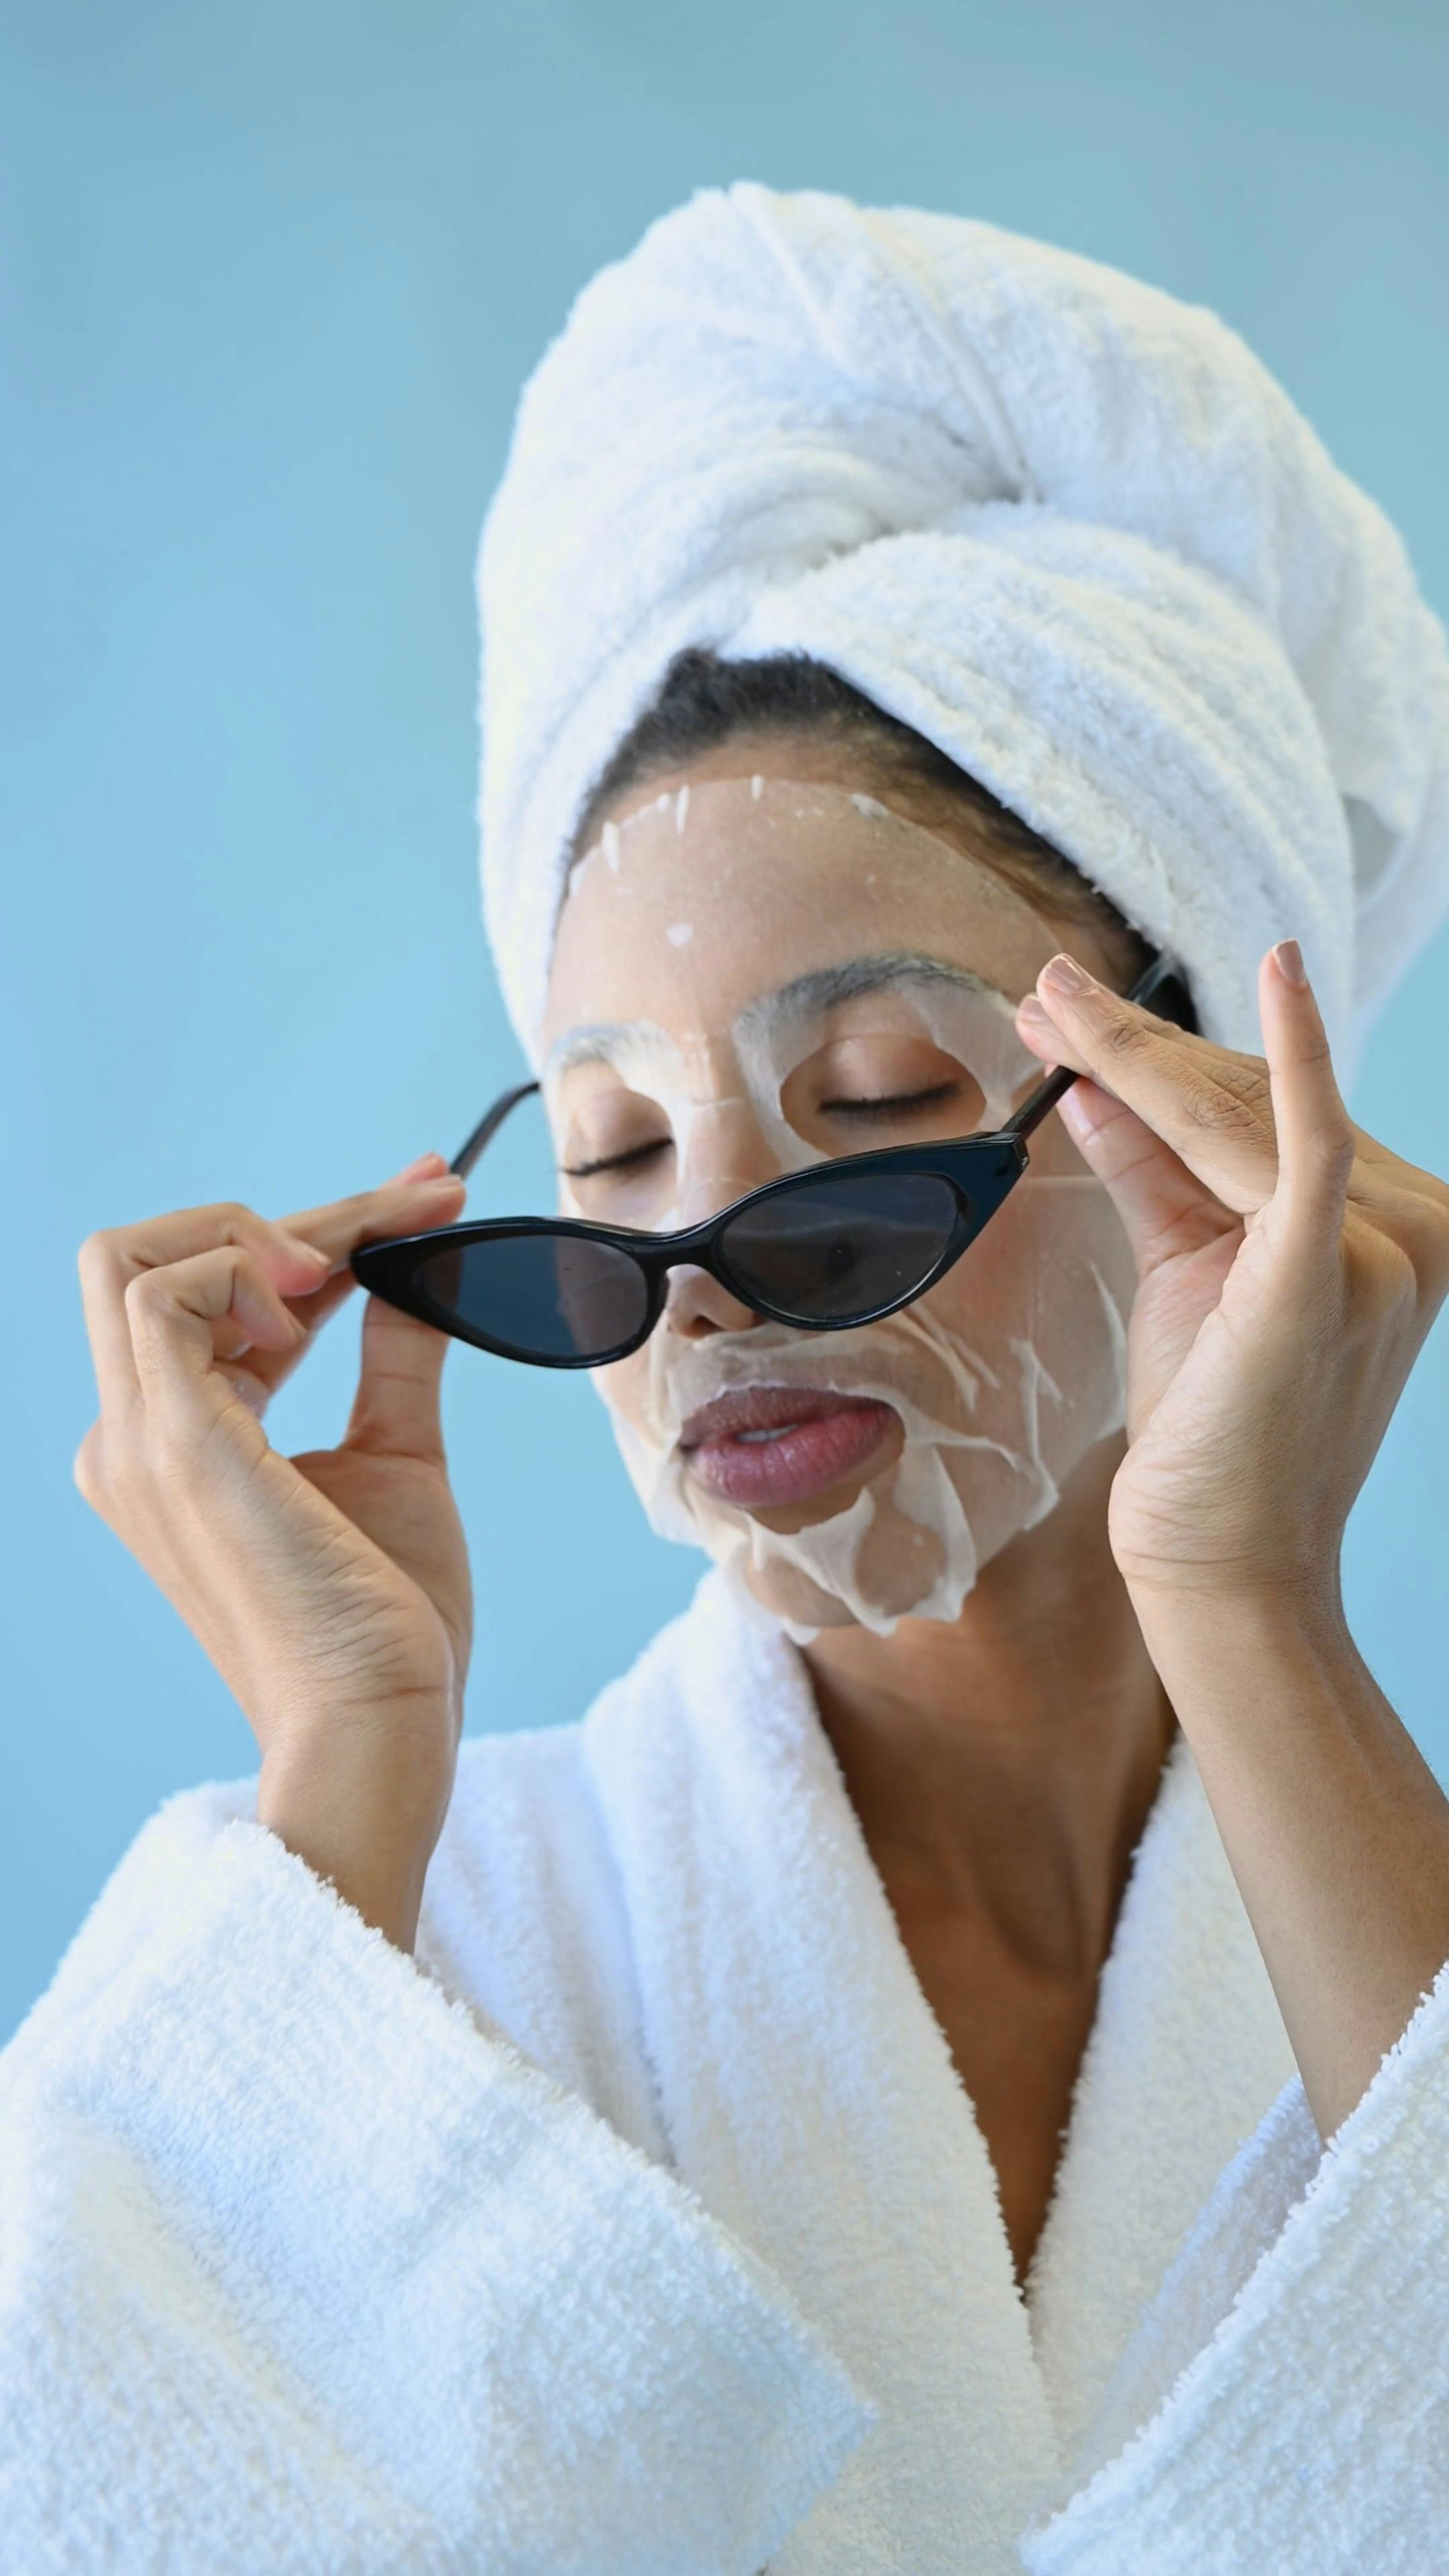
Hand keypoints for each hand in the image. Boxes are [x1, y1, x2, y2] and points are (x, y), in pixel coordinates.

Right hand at [73, 1152, 470, 1947]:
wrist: (384, 1722)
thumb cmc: (389, 1621)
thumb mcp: (395, 1453)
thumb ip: (393, 1357)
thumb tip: (422, 1266)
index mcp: (171, 1445)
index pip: (203, 1294)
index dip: (312, 1232)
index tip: (421, 1200)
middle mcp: (129, 1440)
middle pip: (150, 1256)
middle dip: (293, 1215)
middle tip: (415, 1206)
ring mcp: (137, 1445)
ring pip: (132, 1257)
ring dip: (265, 1232)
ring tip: (359, 1273)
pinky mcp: (173, 1447)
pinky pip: (159, 1297)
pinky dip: (242, 1269)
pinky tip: (321, 1302)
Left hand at [1015, 944, 1448, 1607]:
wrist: (1224, 1559)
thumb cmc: (1211, 1425)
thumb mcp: (1184, 1268)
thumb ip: (1151, 1170)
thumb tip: (1092, 1083)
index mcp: (1395, 1221)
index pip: (1262, 1110)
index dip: (1158, 1056)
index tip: (1067, 1013)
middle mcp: (1411, 1225)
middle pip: (1246, 1104)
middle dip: (1133, 1045)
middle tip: (1042, 993)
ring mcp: (1384, 1249)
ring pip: (1237, 1118)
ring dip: (1136, 1052)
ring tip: (1054, 1001)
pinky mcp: (1328, 1274)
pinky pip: (1308, 1147)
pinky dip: (1295, 1059)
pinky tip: (1278, 972)